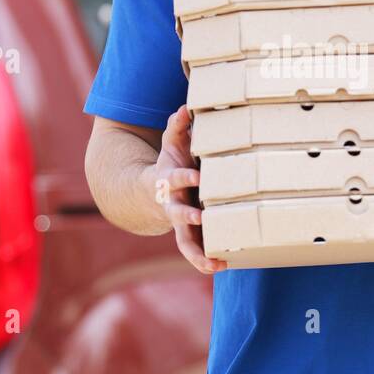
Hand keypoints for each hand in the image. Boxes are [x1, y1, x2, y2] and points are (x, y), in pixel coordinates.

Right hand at [146, 104, 226, 274]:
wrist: (151, 192)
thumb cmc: (169, 164)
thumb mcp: (172, 144)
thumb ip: (178, 127)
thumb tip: (185, 107)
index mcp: (170, 181)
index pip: (176, 178)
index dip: (185, 177)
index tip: (197, 176)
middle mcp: (172, 204)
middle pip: (177, 213)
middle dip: (187, 216)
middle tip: (200, 218)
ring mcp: (179, 223)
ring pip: (184, 241)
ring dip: (197, 253)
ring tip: (215, 263)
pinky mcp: (188, 235)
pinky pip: (194, 251)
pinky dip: (205, 261)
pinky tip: (222, 266)